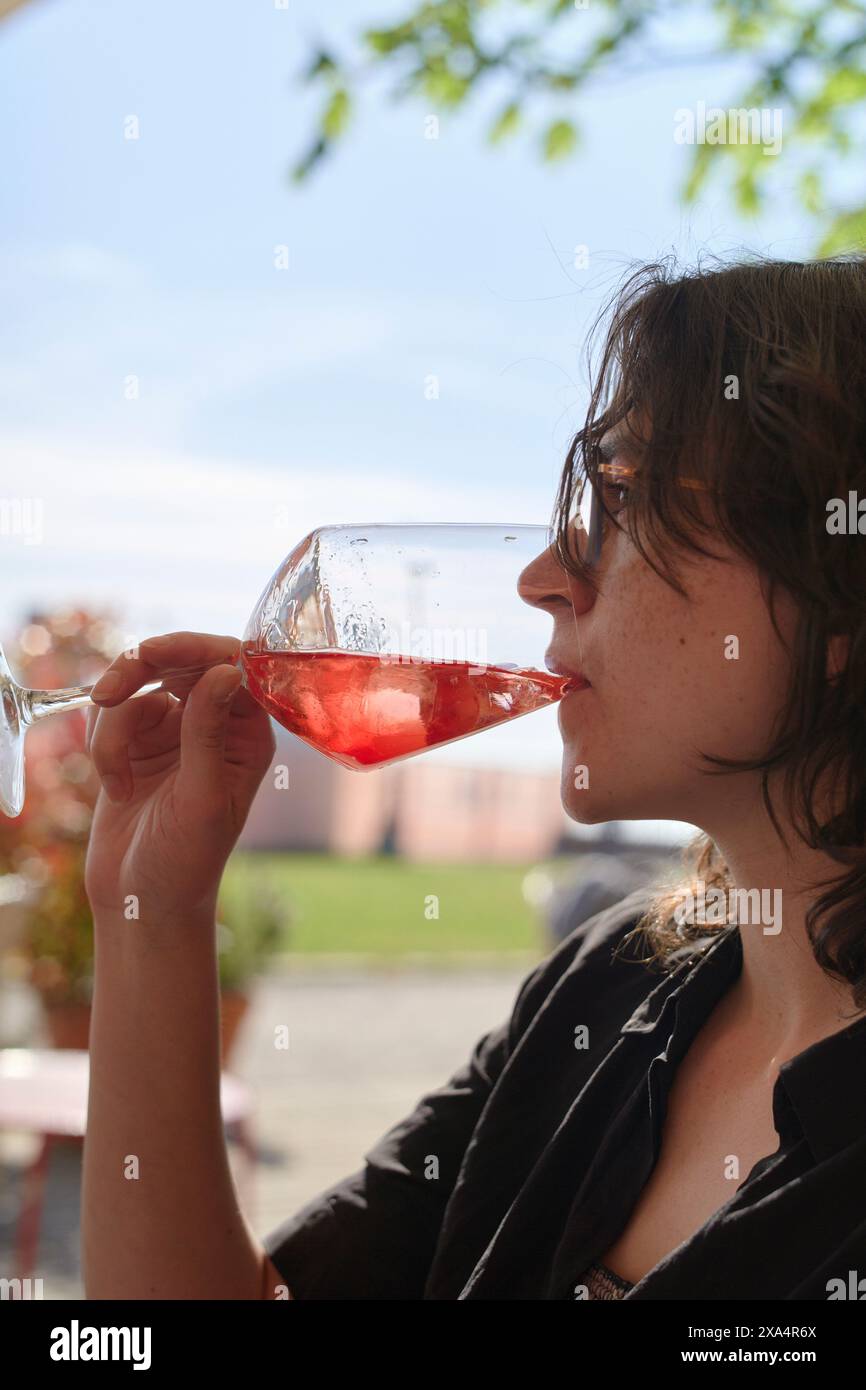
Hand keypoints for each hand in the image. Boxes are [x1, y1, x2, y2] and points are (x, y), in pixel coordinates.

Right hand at [84, 633, 275, 922]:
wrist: (142, 899)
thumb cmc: (186, 860)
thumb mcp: (202, 797)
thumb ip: (209, 732)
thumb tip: (227, 669)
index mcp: (249, 734)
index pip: (233, 665)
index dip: (195, 649)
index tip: (153, 652)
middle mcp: (216, 724)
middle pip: (181, 661)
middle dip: (139, 672)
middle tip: (109, 693)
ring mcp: (175, 731)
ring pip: (138, 689)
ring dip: (115, 729)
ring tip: (114, 778)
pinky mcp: (138, 743)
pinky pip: (113, 716)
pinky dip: (103, 748)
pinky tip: (114, 788)